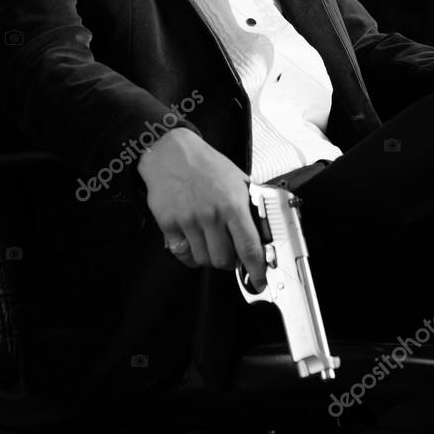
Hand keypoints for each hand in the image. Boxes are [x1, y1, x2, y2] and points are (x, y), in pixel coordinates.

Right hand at [137, 127, 265, 289]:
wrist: (171, 152)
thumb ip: (249, 204)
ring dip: (208, 257)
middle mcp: (212, 215)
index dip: (256, 269)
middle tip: (229, 251)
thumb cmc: (206, 164)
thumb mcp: (237, 179)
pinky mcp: (169, 224)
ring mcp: (189, 221)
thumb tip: (264, 229)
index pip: (249, 247)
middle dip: (229, 261)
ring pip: (203, 260)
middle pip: (224, 260)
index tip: (259, 281)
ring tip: (209, 241)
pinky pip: (182, 254)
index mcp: (233, 204)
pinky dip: (189, 254)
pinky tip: (192, 241)